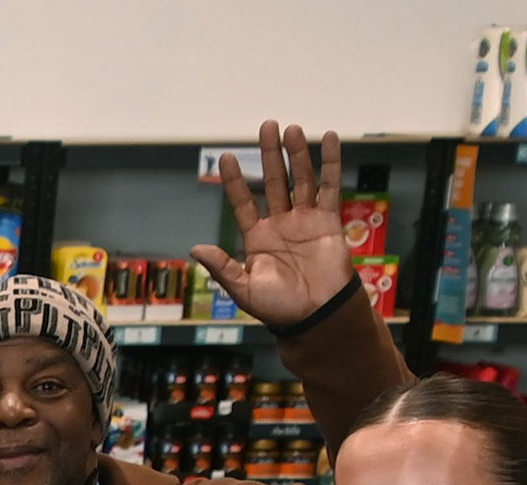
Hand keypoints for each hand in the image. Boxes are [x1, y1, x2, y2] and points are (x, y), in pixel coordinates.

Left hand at [191, 125, 357, 331]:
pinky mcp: (329, 221)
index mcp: (257, 237)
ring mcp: (305, 220)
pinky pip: (330, 187)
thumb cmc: (278, 308)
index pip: (244, 201)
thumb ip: (222, 267)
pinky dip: (330, 163)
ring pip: (301, 179)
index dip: (236, 180)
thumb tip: (195, 248)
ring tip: (292, 129)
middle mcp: (280, 223)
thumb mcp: (242, 289)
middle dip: (270, 154)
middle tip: (267, 126)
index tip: (227, 156)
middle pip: (274, 181)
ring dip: (297, 154)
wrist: (315, 316)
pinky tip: (327, 139)